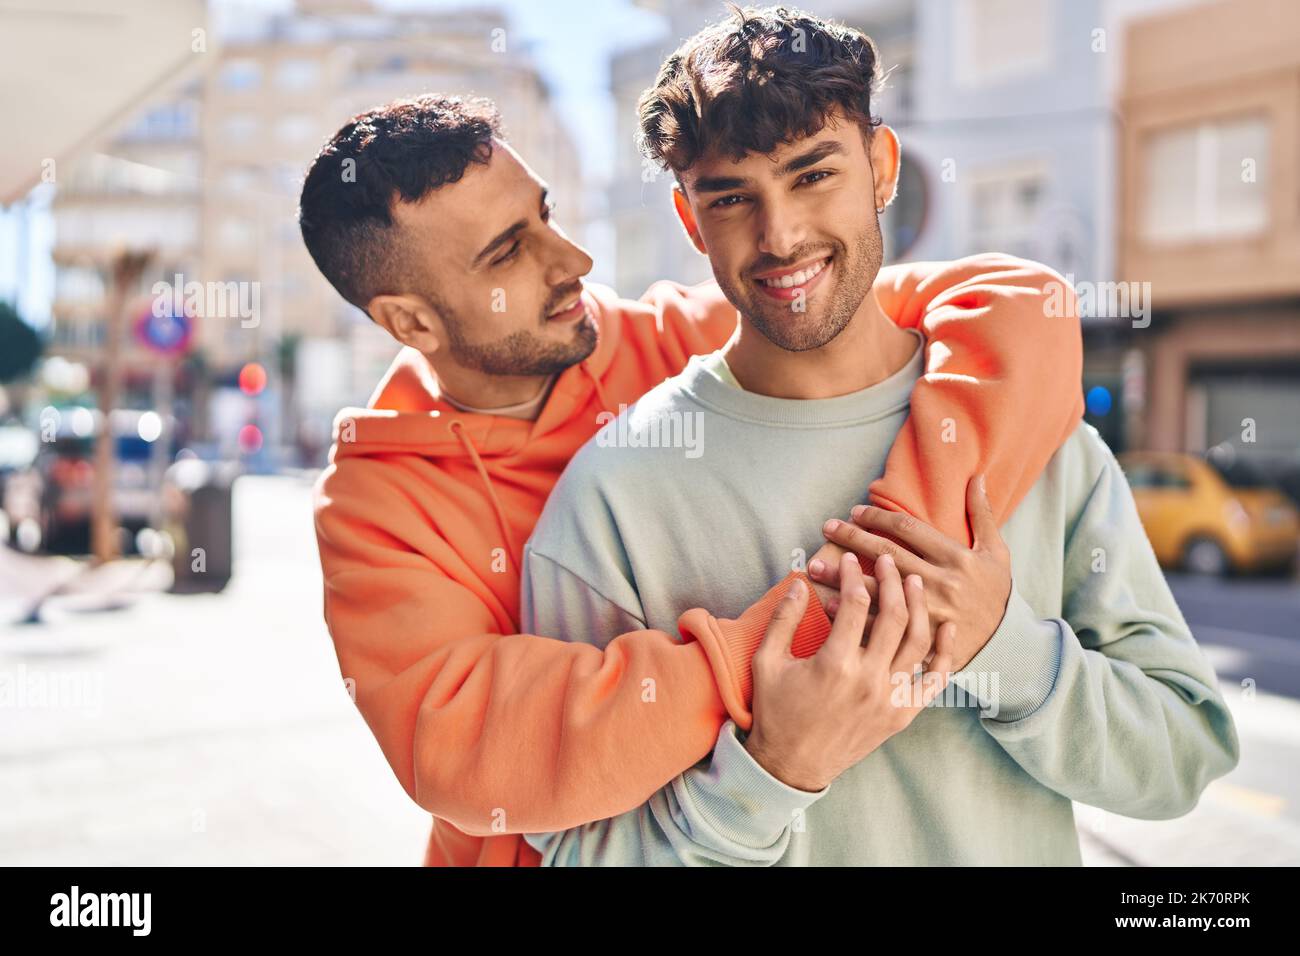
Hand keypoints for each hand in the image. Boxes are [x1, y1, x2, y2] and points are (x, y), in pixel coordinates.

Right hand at [744, 551, 955, 791]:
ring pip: (918, 641)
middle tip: (887, 559)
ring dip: (919, 606)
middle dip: (892, 580)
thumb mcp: (766, 662)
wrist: (792, 766)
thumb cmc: (776, 712)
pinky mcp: (902, 715)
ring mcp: (890, 699)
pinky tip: (947, 628)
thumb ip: (783, 619)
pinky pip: (934, 680)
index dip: (854, 574)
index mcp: (834, 663)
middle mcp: (868, 679)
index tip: (852, 558)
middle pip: (894, 615)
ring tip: (915, 581)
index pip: (854, 604)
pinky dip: (945, 653)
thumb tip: (798, 583)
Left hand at [809, 474, 1010, 671]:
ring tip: (815, 566)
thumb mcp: (997, 551)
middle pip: (887, 556)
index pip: (909, 529)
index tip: (855, 511)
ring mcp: (929, 612)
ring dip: (843, 578)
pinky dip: (855, 616)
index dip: (879, 517)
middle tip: (827, 527)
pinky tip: (830, 605)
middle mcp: (941, 583)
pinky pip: (882, 627)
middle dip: (853, 539)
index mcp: (956, 558)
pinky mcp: (921, 639)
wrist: (1008, 642)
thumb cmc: (997, 592)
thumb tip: (977, 476)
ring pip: (879, 591)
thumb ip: (982, 514)